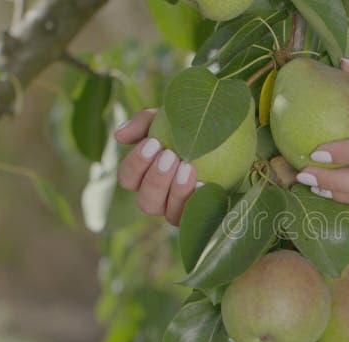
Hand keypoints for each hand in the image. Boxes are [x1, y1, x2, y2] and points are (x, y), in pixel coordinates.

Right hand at [114, 109, 196, 225]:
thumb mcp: (168, 117)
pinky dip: (198, 201)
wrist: (229, 135)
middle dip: (156, 180)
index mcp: (144, 178)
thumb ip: (143, 123)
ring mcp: (182, 210)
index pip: (128, 180)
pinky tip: (205, 183)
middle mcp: (160, 199)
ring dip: (176, 192)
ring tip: (188, 166)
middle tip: (170, 155)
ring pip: (171, 215)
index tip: (154, 142)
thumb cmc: (192, 124)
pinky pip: (198, 216)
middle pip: (146, 203)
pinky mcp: (204, 214)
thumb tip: (119, 137)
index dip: (136, 164)